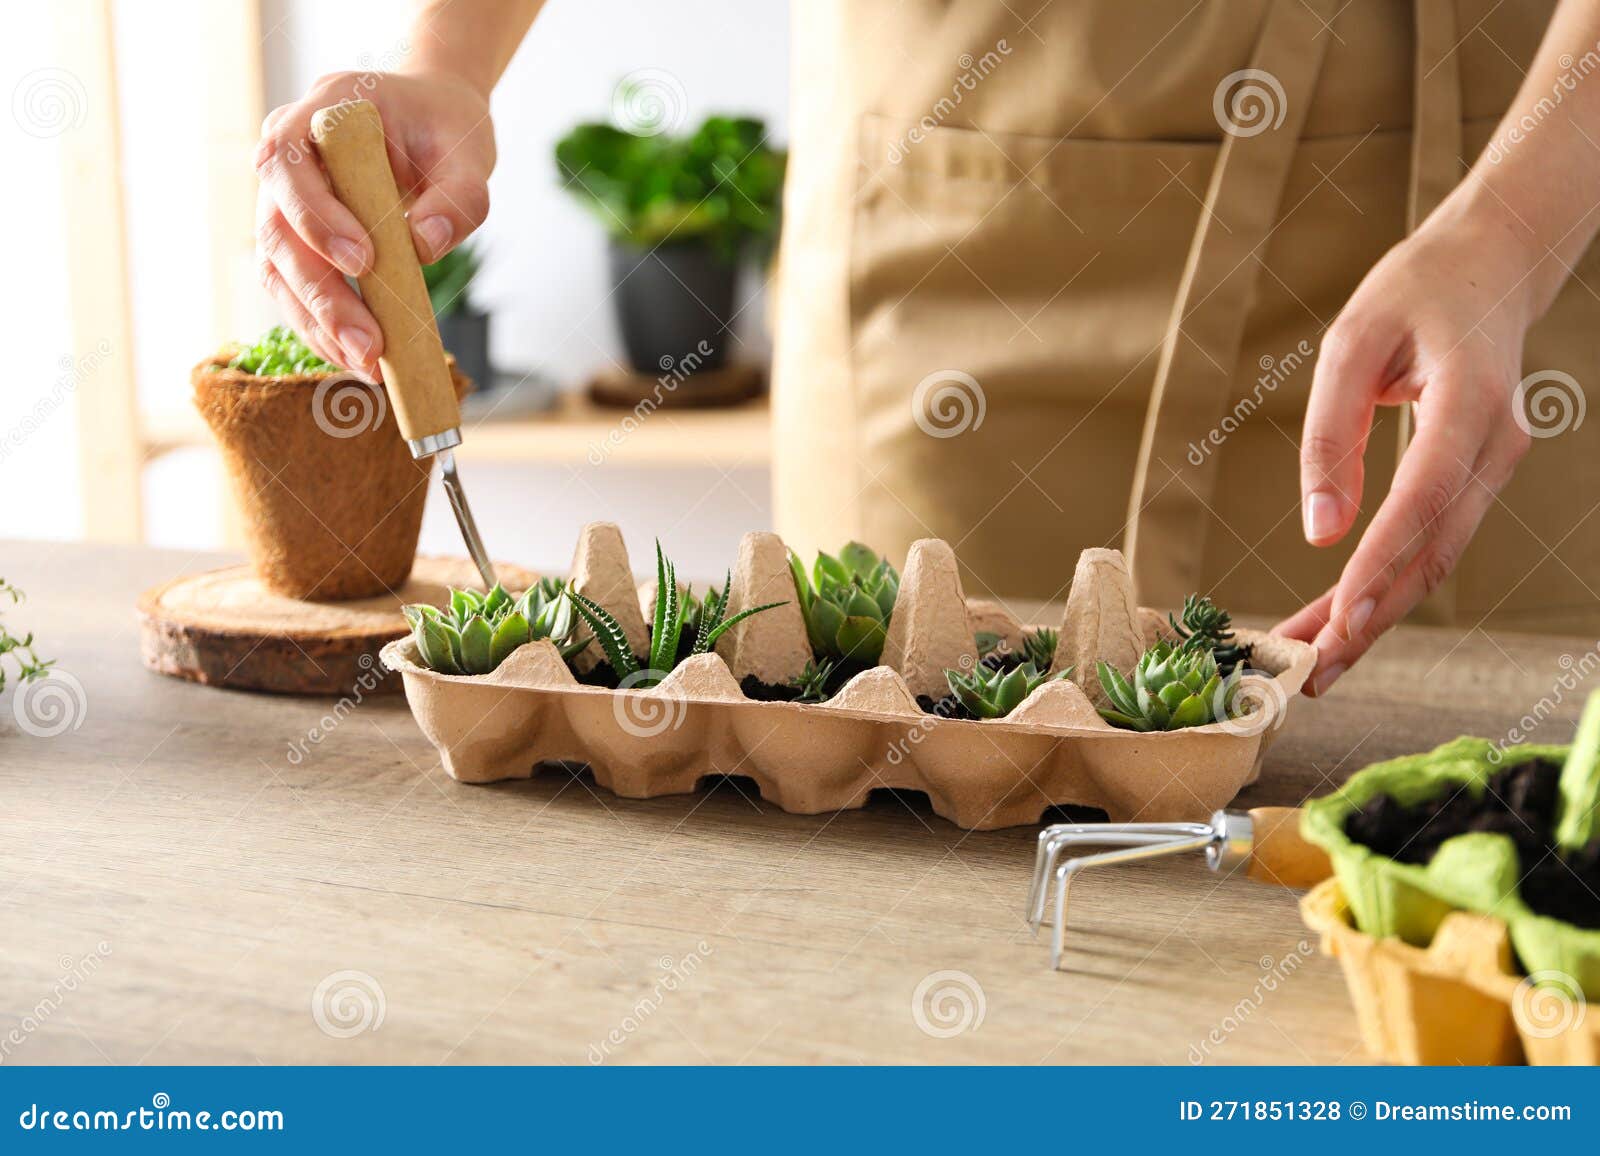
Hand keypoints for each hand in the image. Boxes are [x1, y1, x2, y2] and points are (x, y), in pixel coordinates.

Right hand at [253, 68, 494, 375]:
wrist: (432, 122)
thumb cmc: (445, 130)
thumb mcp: (468, 156)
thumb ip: (457, 197)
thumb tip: (424, 247)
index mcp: (322, 112)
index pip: (290, 163)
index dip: (317, 216)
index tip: (364, 262)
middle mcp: (286, 154)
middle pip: (277, 231)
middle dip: (321, 295)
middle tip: (369, 345)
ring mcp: (282, 199)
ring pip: (277, 270)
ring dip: (317, 323)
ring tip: (366, 365)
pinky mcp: (295, 239)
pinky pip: (294, 289)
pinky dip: (322, 328)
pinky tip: (356, 359)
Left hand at [1276, 208, 1536, 693]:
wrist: (1491, 265)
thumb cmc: (1417, 291)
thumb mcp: (1352, 340)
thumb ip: (1331, 433)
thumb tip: (1319, 530)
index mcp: (1472, 402)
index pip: (1425, 497)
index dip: (1382, 562)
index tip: (1342, 617)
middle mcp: (1496, 447)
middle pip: (1433, 552)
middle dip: (1372, 620)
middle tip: (1310, 675)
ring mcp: (1493, 468)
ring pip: (1433, 561)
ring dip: (1375, 616)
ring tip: (1312, 666)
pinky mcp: (1475, 479)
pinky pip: (1430, 543)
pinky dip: (1385, 585)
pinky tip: (1341, 619)